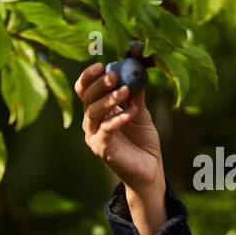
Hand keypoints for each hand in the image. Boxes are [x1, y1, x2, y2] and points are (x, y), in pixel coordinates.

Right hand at [74, 61, 163, 193]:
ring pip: (93, 112)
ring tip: (125, 91)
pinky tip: (131, 113)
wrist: (150, 170)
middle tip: (113, 75)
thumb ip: (135, 95)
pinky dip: (118, 119)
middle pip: (87, 98)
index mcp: (97, 110)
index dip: (90, 76)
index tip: (103, 64)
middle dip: (99, 84)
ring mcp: (94, 136)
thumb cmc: (143, 142)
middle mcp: (91, 122)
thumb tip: (136, 70)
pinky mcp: (102, 149)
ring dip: (109, 100)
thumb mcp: (140, 113)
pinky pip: (106, 130)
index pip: (85, 89)